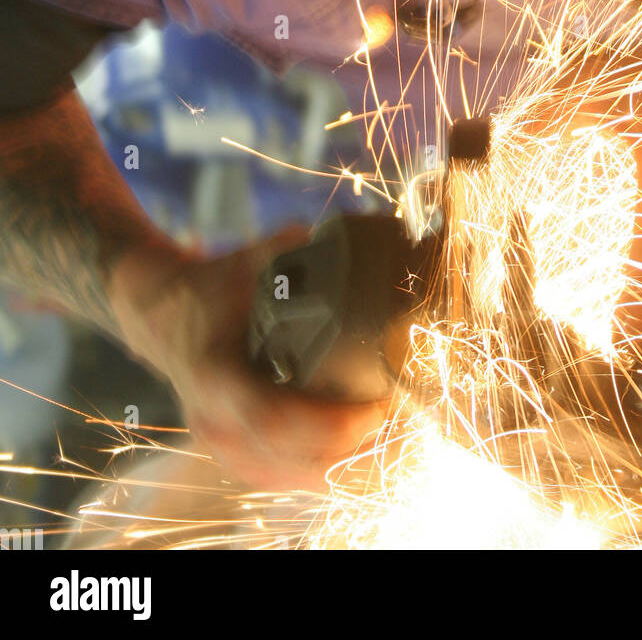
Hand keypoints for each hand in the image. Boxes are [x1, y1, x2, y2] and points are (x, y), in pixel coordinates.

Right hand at [110, 229, 387, 491]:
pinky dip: (327, 472)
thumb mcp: (243, 263)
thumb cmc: (207, 289)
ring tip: (400, 442)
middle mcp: (215, 419)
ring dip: (348, 468)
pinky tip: (366, 458)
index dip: (329, 423)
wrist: (161, 316)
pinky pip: (285, 479)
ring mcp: (222, 444)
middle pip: (292, 462)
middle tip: (408, 428)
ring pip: (292, 479)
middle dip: (356, 455)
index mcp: (214, 374)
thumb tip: (336, 234)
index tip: (377, 407)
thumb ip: (285, 249)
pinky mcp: (235, 454)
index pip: (272, 417)